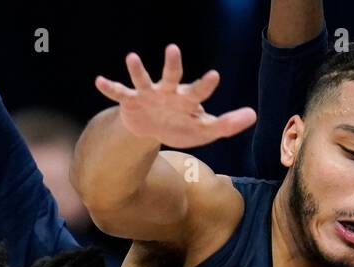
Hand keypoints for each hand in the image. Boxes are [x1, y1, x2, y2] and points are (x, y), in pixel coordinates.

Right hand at [95, 44, 256, 148]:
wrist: (151, 129)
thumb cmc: (181, 126)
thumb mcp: (204, 130)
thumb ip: (228, 124)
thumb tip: (254, 115)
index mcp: (187, 99)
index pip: (198, 91)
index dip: (205, 84)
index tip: (214, 75)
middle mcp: (168, 92)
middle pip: (172, 76)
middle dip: (172, 64)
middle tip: (173, 49)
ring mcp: (148, 94)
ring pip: (143, 79)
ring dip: (138, 70)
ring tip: (132, 57)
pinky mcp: (130, 101)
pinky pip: (119, 93)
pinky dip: (109, 87)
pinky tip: (99, 81)